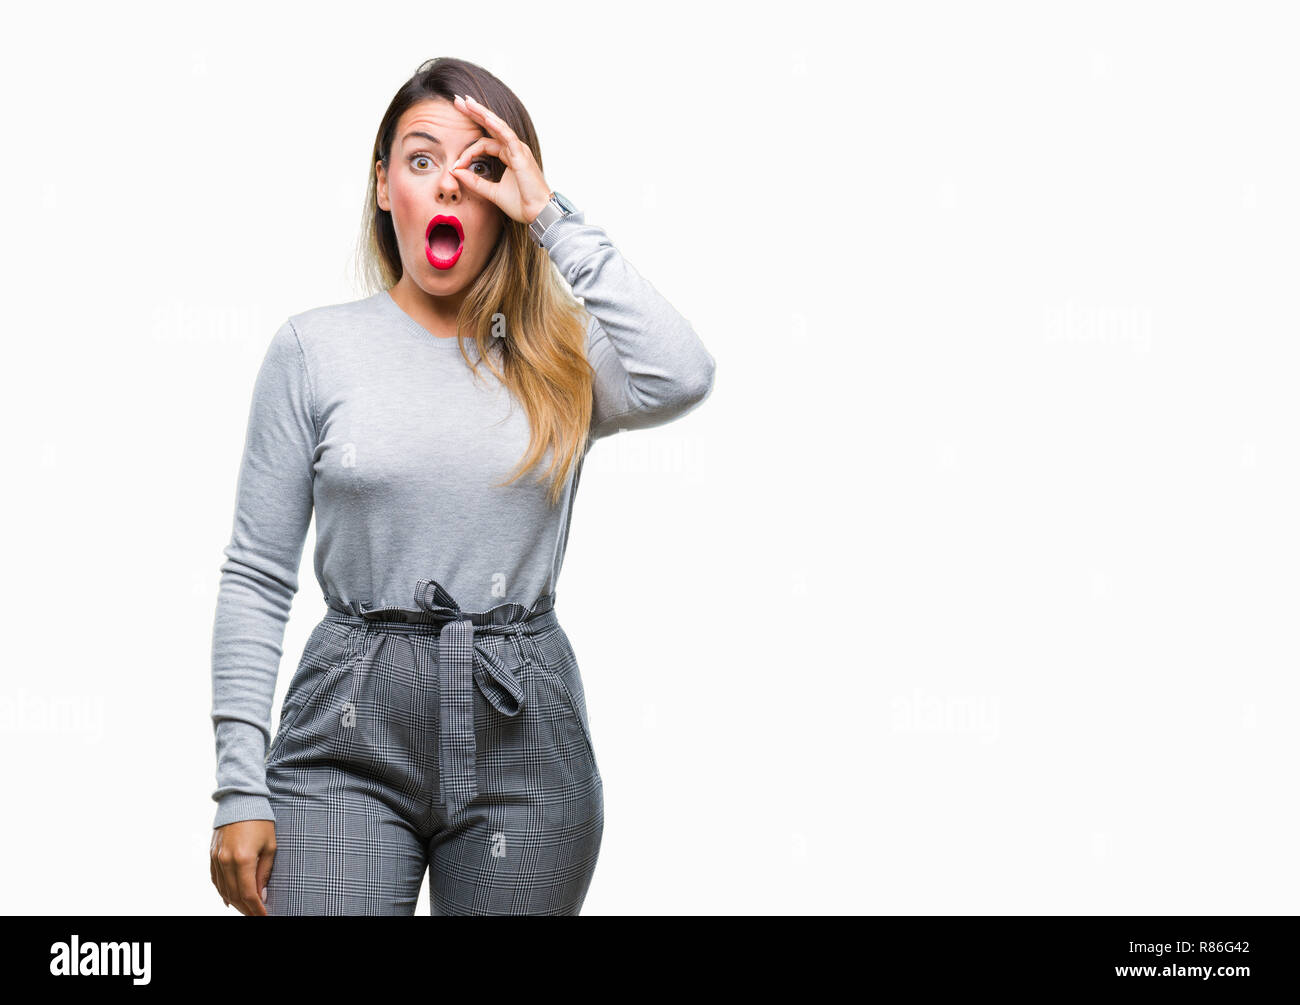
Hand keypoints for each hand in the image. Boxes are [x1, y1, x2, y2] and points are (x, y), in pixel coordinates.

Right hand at [210, 819, 275, 915]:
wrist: (240, 800)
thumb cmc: (260, 821)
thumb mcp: (270, 846)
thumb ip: (264, 872)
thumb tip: (261, 894)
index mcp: (243, 859)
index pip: (249, 894)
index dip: (256, 909)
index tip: (264, 915)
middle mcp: (226, 861)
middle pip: (235, 895)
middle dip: (246, 909)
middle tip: (257, 915)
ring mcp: (216, 859)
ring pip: (223, 890)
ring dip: (235, 903)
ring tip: (246, 909)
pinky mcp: (212, 855)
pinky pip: (215, 880)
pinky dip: (222, 892)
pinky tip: (229, 900)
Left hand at [449, 94, 553, 225]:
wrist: (538, 213)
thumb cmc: (521, 204)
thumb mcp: (491, 192)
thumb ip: (474, 182)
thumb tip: (455, 172)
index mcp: (508, 156)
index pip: (484, 144)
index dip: (467, 152)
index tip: (455, 165)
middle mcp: (514, 149)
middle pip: (490, 126)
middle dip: (474, 112)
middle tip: (458, 101)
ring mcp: (518, 149)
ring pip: (497, 126)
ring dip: (481, 113)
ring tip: (467, 102)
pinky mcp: (521, 154)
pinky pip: (507, 136)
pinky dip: (496, 126)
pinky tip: (484, 116)